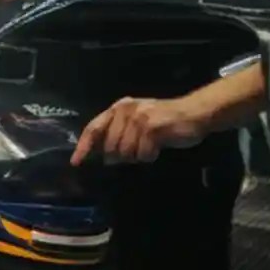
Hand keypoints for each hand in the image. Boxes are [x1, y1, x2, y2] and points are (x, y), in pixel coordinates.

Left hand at [70, 96, 209, 165]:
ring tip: (150, 147)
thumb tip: (102, 156)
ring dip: (138, 156)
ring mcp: (138, 118)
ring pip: (125, 152)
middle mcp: (126, 110)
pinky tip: (158, 147)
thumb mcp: (137, 123)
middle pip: (109, 146)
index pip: (94, 127)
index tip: (76, 162)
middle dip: (121, 156)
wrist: (194, 113)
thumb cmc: (165, 121)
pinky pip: (142, 155)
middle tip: (138, 151)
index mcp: (119, 107)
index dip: (84, 146)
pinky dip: (150, 156)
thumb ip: (118, 134)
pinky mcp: (151, 128)